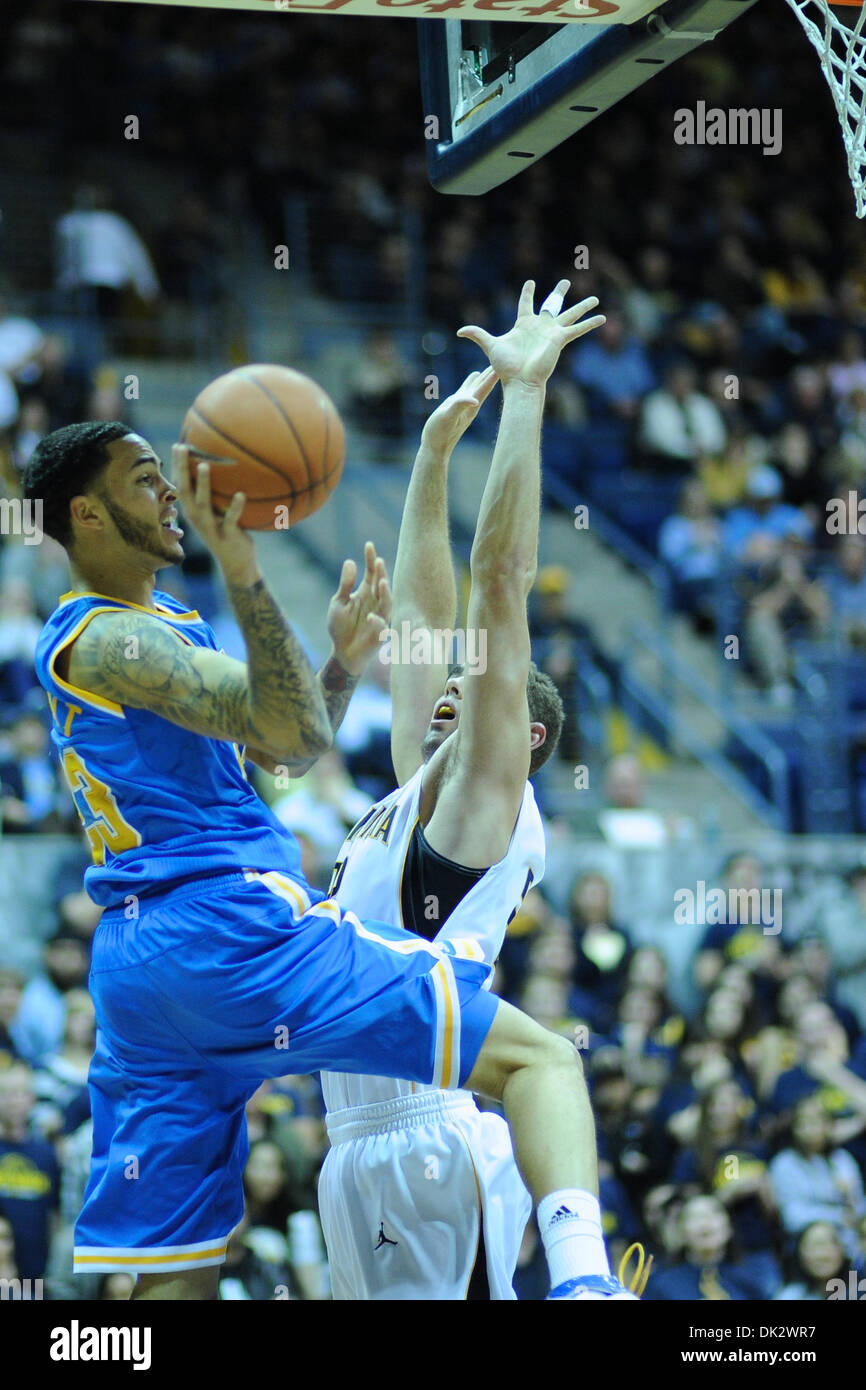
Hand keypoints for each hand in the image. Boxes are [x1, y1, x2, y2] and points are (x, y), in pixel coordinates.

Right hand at [173, 444, 259, 587]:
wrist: (237, 565)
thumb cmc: (229, 533)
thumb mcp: (220, 514)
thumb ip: (219, 495)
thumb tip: (228, 469)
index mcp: (193, 512)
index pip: (180, 486)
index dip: (178, 466)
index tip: (179, 444)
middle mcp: (197, 519)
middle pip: (184, 491)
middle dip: (181, 469)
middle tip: (182, 447)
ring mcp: (210, 528)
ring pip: (202, 505)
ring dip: (203, 485)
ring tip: (204, 465)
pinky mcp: (227, 537)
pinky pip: (230, 520)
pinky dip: (235, 508)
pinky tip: (241, 494)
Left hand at [326, 541, 390, 675]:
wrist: (343, 653)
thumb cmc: (341, 628)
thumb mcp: (338, 603)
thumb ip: (345, 585)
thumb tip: (350, 561)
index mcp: (366, 594)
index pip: (371, 574)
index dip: (370, 560)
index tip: (369, 545)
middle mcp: (375, 604)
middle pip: (380, 585)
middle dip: (380, 573)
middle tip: (378, 561)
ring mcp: (380, 618)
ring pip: (387, 604)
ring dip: (385, 593)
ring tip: (381, 582)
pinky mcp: (380, 636)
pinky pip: (381, 628)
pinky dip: (377, 622)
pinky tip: (370, 616)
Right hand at [420, 367, 498, 456]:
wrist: (434, 448)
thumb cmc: (439, 433)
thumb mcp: (448, 417)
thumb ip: (460, 406)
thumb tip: (475, 400)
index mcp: (471, 405)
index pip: (485, 386)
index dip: (494, 375)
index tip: (507, 363)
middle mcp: (471, 404)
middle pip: (485, 384)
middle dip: (493, 372)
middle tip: (505, 358)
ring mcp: (464, 405)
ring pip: (477, 386)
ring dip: (485, 376)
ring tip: (492, 365)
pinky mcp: (456, 406)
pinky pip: (467, 389)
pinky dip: (472, 380)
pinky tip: (474, 376)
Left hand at [456, 280, 604, 387]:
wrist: (520, 381)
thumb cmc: (506, 366)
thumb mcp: (490, 345)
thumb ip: (477, 334)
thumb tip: (459, 331)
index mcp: (523, 324)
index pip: (526, 303)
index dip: (527, 292)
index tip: (530, 283)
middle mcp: (540, 326)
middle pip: (552, 304)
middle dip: (559, 292)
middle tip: (566, 281)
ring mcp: (552, 332)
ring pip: (570, 314)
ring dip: (583, 306)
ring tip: (595, 297)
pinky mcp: (560, 339)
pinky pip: (578, 329)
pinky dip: (591, 324)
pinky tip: (603, 317)